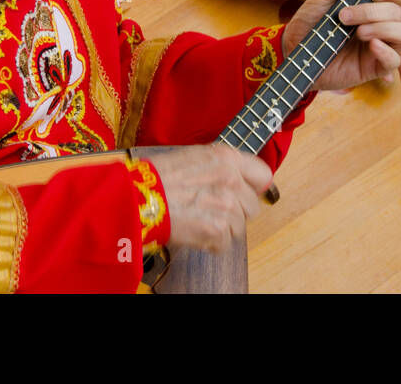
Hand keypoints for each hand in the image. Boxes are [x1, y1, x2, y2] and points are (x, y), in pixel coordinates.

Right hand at [151, 143, 271, 252]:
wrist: (137, 196)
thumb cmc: (160, 176)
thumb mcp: (196, 156)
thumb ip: (223, 166)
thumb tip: (243, 179)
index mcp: (227, 158)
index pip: (263, 176)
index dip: (253, 187)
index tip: (246, 193)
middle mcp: (231, 180)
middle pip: (252, 207)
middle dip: (236, 211)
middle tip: (212, 210)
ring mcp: (226, 206)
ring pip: (239, 227)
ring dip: (222, 228)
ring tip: (198, 219)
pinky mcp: (216, 229)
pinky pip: (225, 243)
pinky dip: (211, 242)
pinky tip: (194, 231)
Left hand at [283, 0, 400, 91]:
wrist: (295, 48)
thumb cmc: (313, 18)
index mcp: (379, 0)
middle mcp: (387, 20)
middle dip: (377, 11)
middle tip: (345, 16)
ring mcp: (385, 43)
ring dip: (384, 29)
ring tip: (358, 32)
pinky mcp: (377, 66)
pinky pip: (396, 60)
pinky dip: (386, 51)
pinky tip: (370, 45)